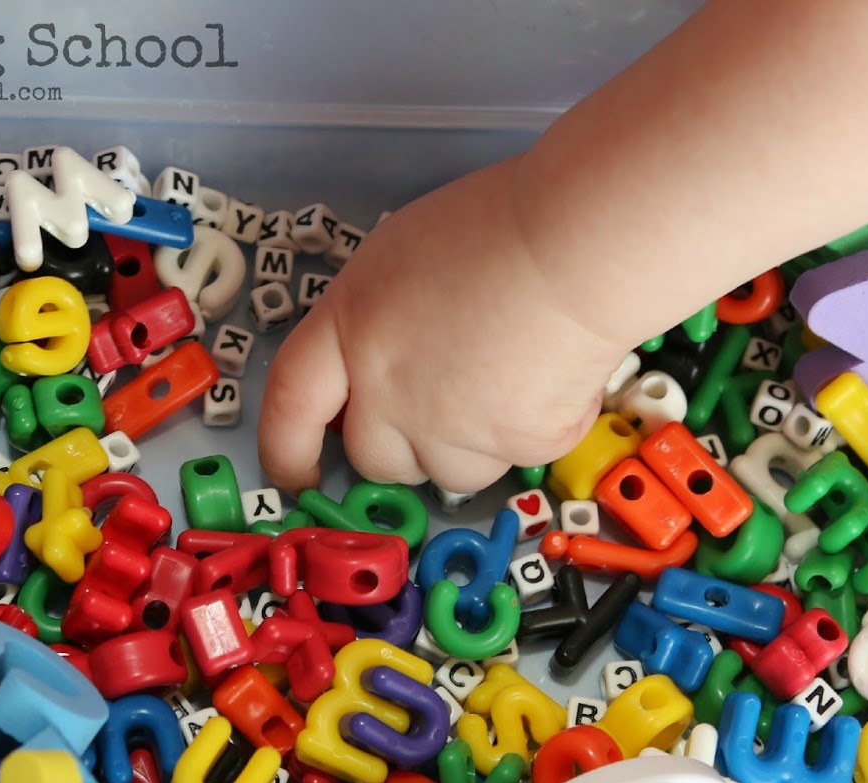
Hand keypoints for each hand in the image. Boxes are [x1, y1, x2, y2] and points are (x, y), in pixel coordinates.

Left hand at [257, 157, 630, 494]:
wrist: (581, 244)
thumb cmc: (500, 226)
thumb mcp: (400, 258)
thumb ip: (374, 324)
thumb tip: (382, 370)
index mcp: (349, 327)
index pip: (290, 406)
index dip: (286, 448)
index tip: (297, 470)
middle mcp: (387, 390)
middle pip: (374, 458)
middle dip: (401, 446)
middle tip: (444, 401)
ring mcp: (450, 429)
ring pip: (448, 472)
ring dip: (470, 444)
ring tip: (510, 377)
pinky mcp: (516, 449)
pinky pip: (517, 457)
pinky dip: (537, 426)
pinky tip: (553, 372)